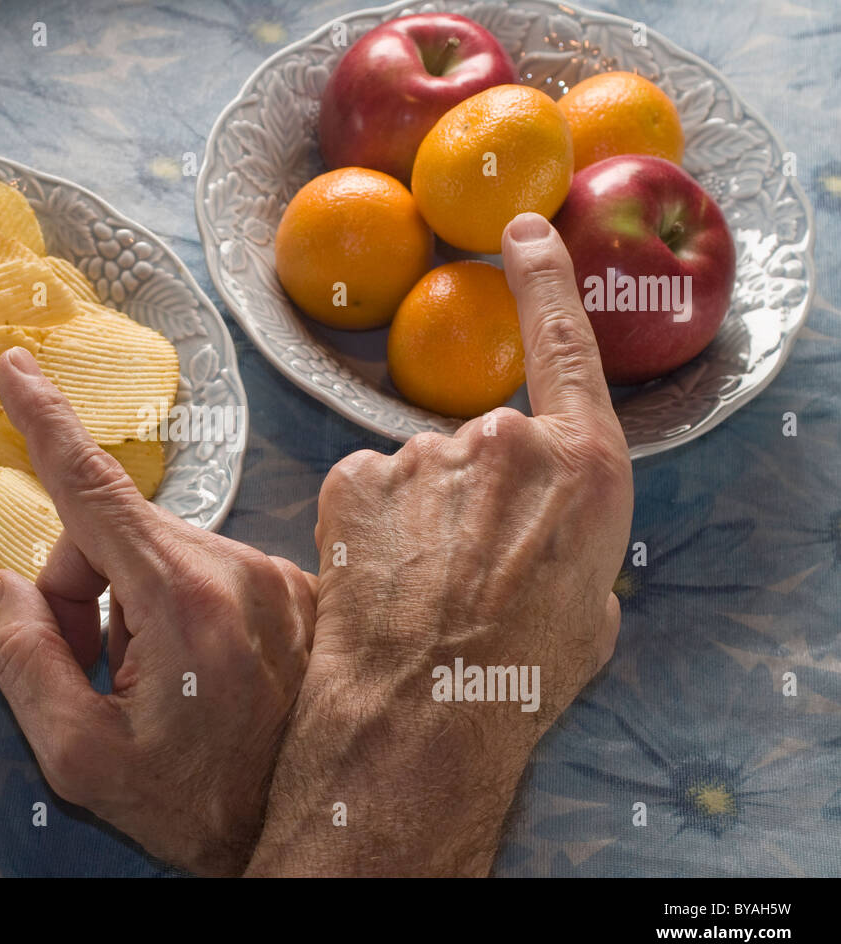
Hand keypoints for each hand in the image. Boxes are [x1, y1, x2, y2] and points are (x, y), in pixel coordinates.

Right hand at [0, 348, 315, 875]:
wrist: (318, 845)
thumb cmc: (199, 811)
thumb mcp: (80, 758)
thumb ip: (24, 662)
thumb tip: (5, 586)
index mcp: (188, 602)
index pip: (96, 491)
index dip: (46, 426)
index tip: (18, 369)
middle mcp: (245, 573)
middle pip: (117, 538)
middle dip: (77, 593)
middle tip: (79, 670)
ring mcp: (280, 582)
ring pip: (161, 558)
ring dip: (129, 610)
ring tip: (144, 690)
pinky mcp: (299, 595)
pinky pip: (208, 576)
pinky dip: (177, 614)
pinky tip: (191, 680)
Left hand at [247, 212, 633, 876]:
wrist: (425, 712)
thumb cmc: (524, 675)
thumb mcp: (591, 605)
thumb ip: (570, 535)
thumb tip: (543, 525)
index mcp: (581, 466)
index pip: (565, 343)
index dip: (545, 281)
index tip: (523, 231)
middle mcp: (503, 441)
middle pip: (485, 443)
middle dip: (475, 496)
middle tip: (466, 572)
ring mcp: (421, 456)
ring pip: (421, 471)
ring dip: (421, 516)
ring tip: (420, 590)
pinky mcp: (352, 479)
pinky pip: (368, 489)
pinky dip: (371, 527)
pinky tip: (378, 580)